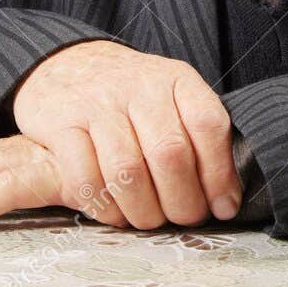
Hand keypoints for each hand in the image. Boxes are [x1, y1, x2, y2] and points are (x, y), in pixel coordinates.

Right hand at [11, 40, 242, 228]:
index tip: (222, 207)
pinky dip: (104, 208)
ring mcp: (96, 102)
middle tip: (182, 220)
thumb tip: (226, 201)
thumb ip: (200, 141)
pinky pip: (85, 178)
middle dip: (182, 201)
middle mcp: (138, 85)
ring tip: (149, 220)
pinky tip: (115, 213)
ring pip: (127, 170)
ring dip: (144, 210)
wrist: (68, 66)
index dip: (219, 174)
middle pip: (170, 153)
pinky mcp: (60, 123)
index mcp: (175, 79)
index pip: (208, 124)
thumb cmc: (130, 97)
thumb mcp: (172, 100)